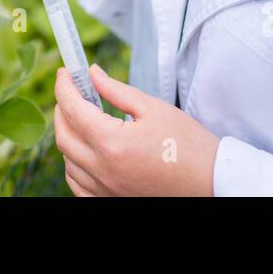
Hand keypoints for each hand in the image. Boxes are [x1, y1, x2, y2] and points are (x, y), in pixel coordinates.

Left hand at [54, 63, 220, 195]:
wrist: (211, 182)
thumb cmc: (188, 144)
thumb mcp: (153, 108)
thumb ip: (116, 90)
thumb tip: (92, 74)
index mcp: (112, 143)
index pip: (72, 109)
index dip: (64, 86)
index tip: (65, 72)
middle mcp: (103, 170)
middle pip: (63, 136)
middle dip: (62, 108)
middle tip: (72, 91)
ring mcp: (105, 190)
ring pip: (68, 161)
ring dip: (68, 136)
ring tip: (81, 117)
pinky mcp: (110, 201)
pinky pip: (78, 185)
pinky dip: (74, 165)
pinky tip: (85, 151)